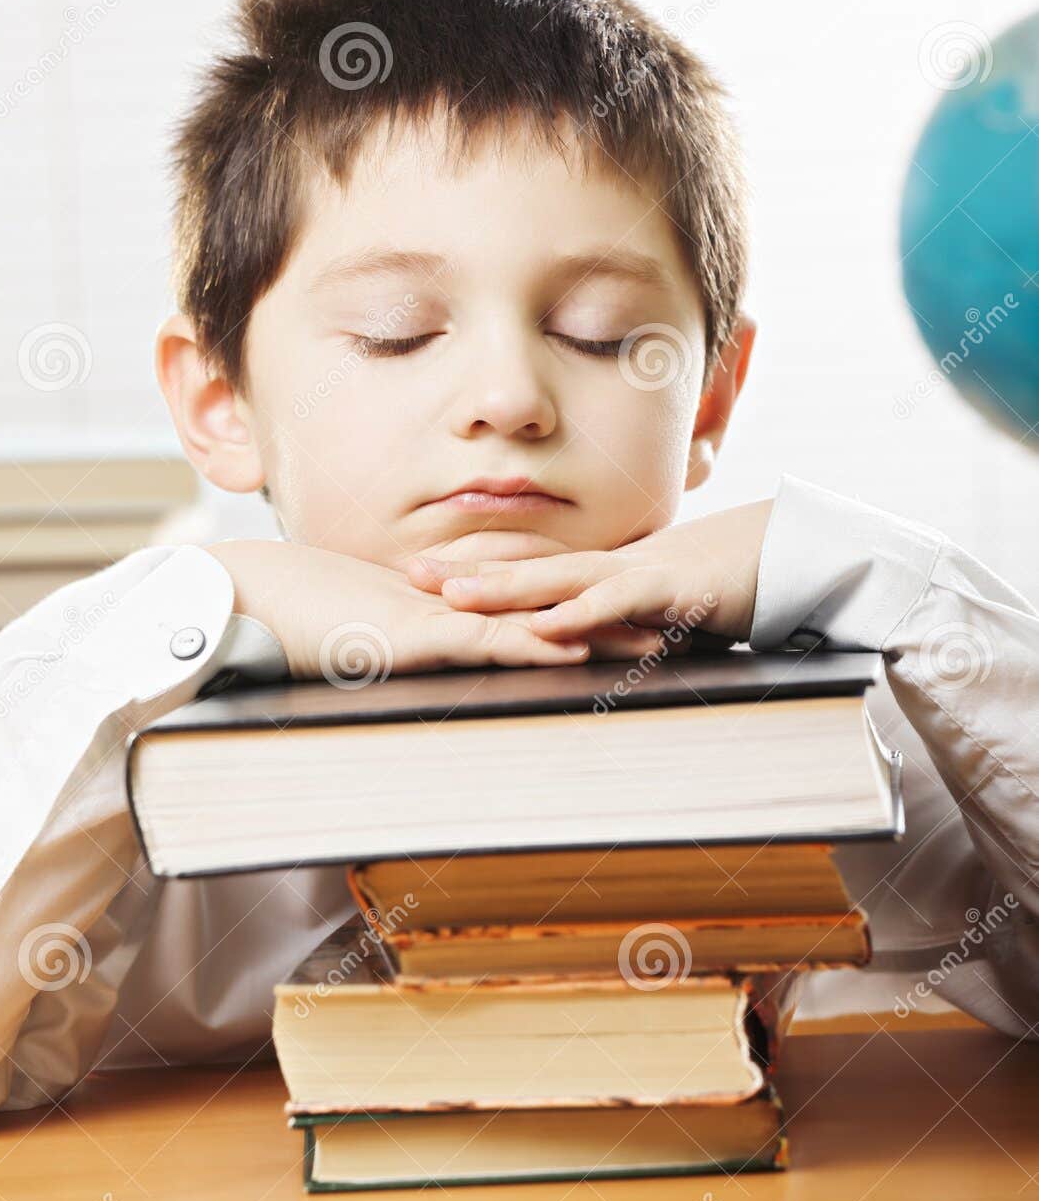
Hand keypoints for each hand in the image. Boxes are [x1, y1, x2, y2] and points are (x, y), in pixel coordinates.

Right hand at [206, 539, 664, 680]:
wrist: (231, 601)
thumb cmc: (279, 622)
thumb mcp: (352, 641)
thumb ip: (393, 645)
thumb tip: (416, 661)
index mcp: (439, 615)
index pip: (523, 613)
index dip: (580, 614)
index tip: (632, 618)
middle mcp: (447, 613)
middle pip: (545, 613)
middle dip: (612, 619)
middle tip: (677, 623)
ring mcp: (431, 621)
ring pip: (530, 623)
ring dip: (594, 631)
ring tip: (655, 635)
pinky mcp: (408, 635)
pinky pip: (480, 640)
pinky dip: (528, 642)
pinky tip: (571, 644)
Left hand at [404, 500, 775, 645]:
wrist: (790, 556)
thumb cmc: (725, 583)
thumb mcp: (659, 607)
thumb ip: (619, 621)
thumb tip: (582, 643)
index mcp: (605, 569)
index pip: (530, 565)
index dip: (477, 567)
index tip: (422, 573)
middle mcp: (612, 565)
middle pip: (528, 566)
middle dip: (469, 571)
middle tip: (411, 576)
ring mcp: (639, 573)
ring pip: (562, 579)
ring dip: (508, 588)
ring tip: (457, 597)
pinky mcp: (672, 590)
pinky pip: (620, 601)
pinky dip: (583, 613)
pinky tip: (549, 623)